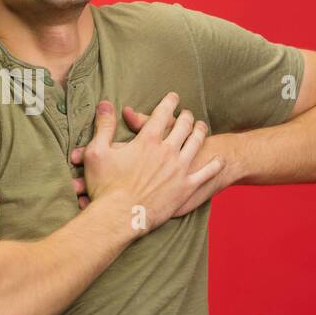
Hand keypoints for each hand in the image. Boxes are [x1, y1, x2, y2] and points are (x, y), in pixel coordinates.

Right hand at [70, 92, 223, 233]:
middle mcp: (168, 151)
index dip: (169, 101)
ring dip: (200, 131)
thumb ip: (104, 126)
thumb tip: (104, 103)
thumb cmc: (105, 186)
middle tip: (187, 113)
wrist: (120, 217)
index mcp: (148, 140)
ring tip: (201, 126)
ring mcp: (179, 169)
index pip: (163, 113)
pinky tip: (218, 159)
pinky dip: (214, 165)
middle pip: (184, 126)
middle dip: (186, 116)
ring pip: (196, 143)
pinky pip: (206, 173)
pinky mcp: (186, 188)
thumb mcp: (97, 152)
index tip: (173, 97)